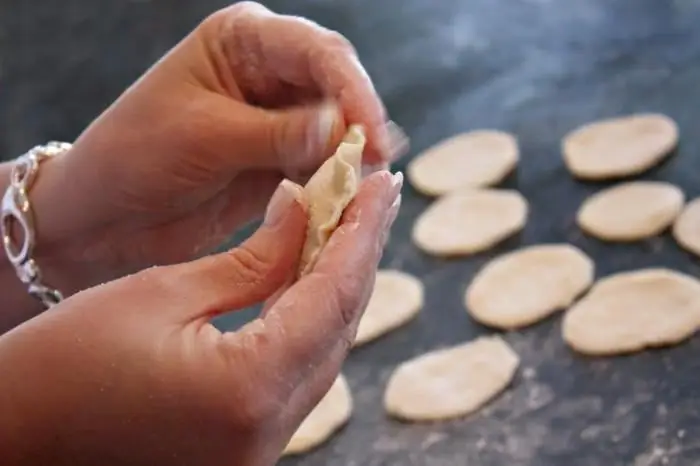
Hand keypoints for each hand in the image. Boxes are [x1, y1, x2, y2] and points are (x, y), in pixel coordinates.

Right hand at [0, 171, 401, 465]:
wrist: (16, 437)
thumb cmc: (64, 364)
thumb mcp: (162, 292)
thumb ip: (252, 258)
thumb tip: (303, 213)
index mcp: (249, 390)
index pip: (332, 297)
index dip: (360, 234)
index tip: (380, 185)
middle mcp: (268, 431)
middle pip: (338, 327)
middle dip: (358, 256)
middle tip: (372, 198)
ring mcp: (259, 448)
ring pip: (323, 351)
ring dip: (336, 287)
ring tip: (348, 227)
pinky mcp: (245, 447)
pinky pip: (296, 373)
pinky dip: (308, 321)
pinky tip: (312, 278)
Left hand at [26, 2, 406, 295]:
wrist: (104, 215)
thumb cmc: (135, 155)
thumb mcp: (206, 137)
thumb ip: (279, 133)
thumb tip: (346, 129)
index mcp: (243, 41)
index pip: (316, 52)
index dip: (352, 89)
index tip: (371, 132)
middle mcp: (267, 73)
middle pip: (337, 89)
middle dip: (360, 125)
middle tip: (378, 165)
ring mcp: (277, 120)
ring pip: (336, 131)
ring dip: (352, 158)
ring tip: (368, 187)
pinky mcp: (279, 162)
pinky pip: (322, 167)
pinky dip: (337, 183)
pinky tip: (349, 199)